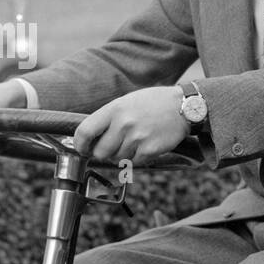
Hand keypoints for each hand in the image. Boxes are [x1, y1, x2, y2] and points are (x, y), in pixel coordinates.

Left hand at [72, 86, 189, 163]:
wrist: (183, 106)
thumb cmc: (154, 103)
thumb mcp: (127, 101)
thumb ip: (109, 118)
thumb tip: (92, 137)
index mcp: (114, 109)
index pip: (85, 132)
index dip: (80, 145)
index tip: (83, 149)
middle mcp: (123, 124)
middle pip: (100, 152)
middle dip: (103, 153)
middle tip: (112, 147)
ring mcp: (137, 138)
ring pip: (118, 158)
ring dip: (123, 155)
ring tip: (135, 141)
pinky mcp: (150, 150)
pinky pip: (135, 162)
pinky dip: (138, 158)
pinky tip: (146, 145)